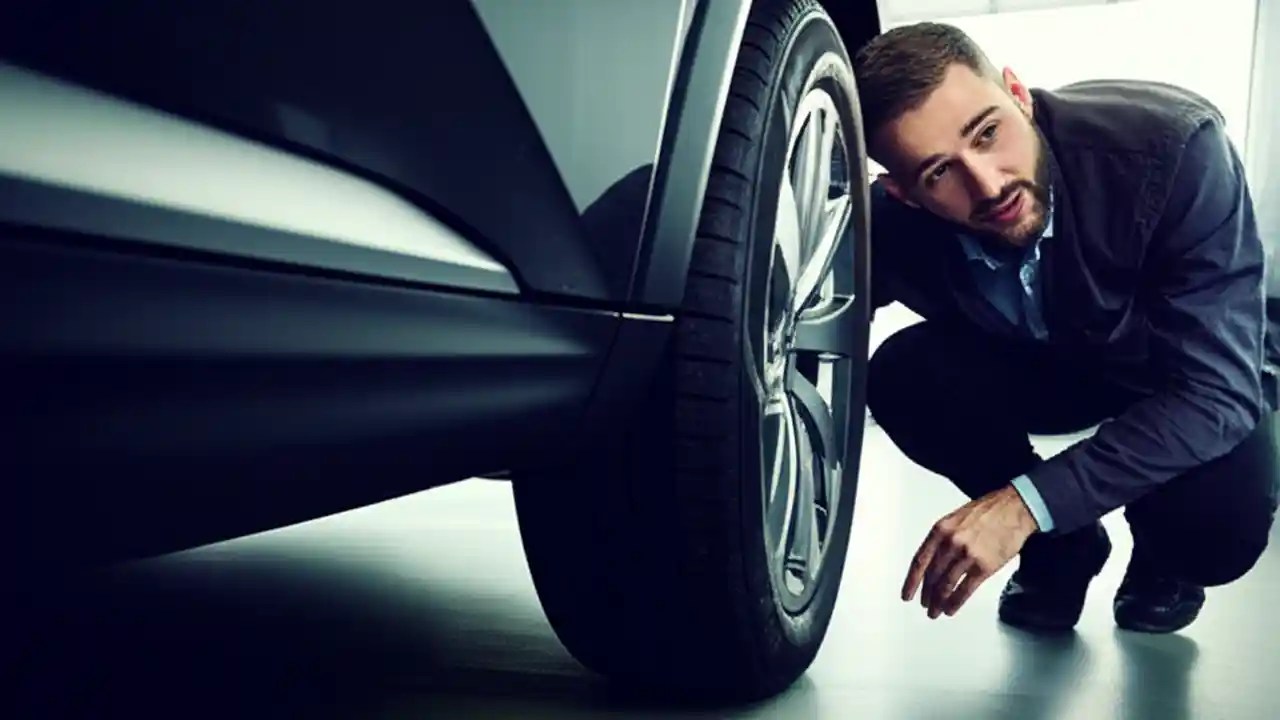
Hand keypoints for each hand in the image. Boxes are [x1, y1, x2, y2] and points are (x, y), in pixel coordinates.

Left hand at [902, 485, 1038, 618]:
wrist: (1014, 508)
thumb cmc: (986, 512)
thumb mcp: (954, 519)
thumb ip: (941, 540)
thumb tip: (931, 564)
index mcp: (940, 530)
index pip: (919, 561)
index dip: (911, 581)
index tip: (906, 595)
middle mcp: (950, 543)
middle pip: (932, 576)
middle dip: (927, 595)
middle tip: (925, 605)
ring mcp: (967, 555)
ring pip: (946, 585)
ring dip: (939, 602)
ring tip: (936, 611)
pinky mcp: (984, 566)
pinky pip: (965, 590)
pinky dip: (955, 602)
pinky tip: (950, 609)